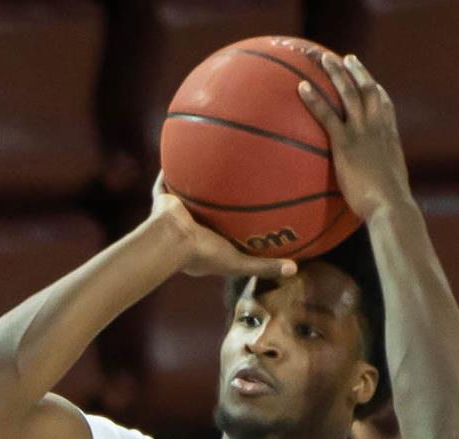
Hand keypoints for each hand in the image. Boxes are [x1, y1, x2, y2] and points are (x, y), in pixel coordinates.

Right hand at [151, 173, 297, 280]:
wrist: (172, 241)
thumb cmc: (204, 254)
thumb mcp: (239, 262)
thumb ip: (265, 266)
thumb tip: (295, 270)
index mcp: (203, 243)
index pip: (220, 231)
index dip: (231, 224)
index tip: (247, 213)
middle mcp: (190, 226)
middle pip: (205, 209)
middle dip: (216, 199)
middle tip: (232, 185)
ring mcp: (176, 212)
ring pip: (189, 193)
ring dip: (198, 181)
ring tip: (212, 163)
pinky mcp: (164, 199)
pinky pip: (168, 180)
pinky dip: (173, 169)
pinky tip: (185, 148)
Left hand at [298, 53, 410, 223]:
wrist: (390, 205)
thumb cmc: (388, 206)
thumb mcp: (389, 187)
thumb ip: (379, 179)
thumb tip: (372, 191)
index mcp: (390, 137)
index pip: (385, 106)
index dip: (377, 90)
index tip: (370, 80)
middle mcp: (378, 128)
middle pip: (368, 90)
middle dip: (357, 72)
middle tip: (346, 59)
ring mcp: (362, 133)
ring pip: (349, 93)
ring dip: (336, 73)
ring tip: (323, 59)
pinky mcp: (345, 143)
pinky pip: (327, 115)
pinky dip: (314, 99)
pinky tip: (301, 87)